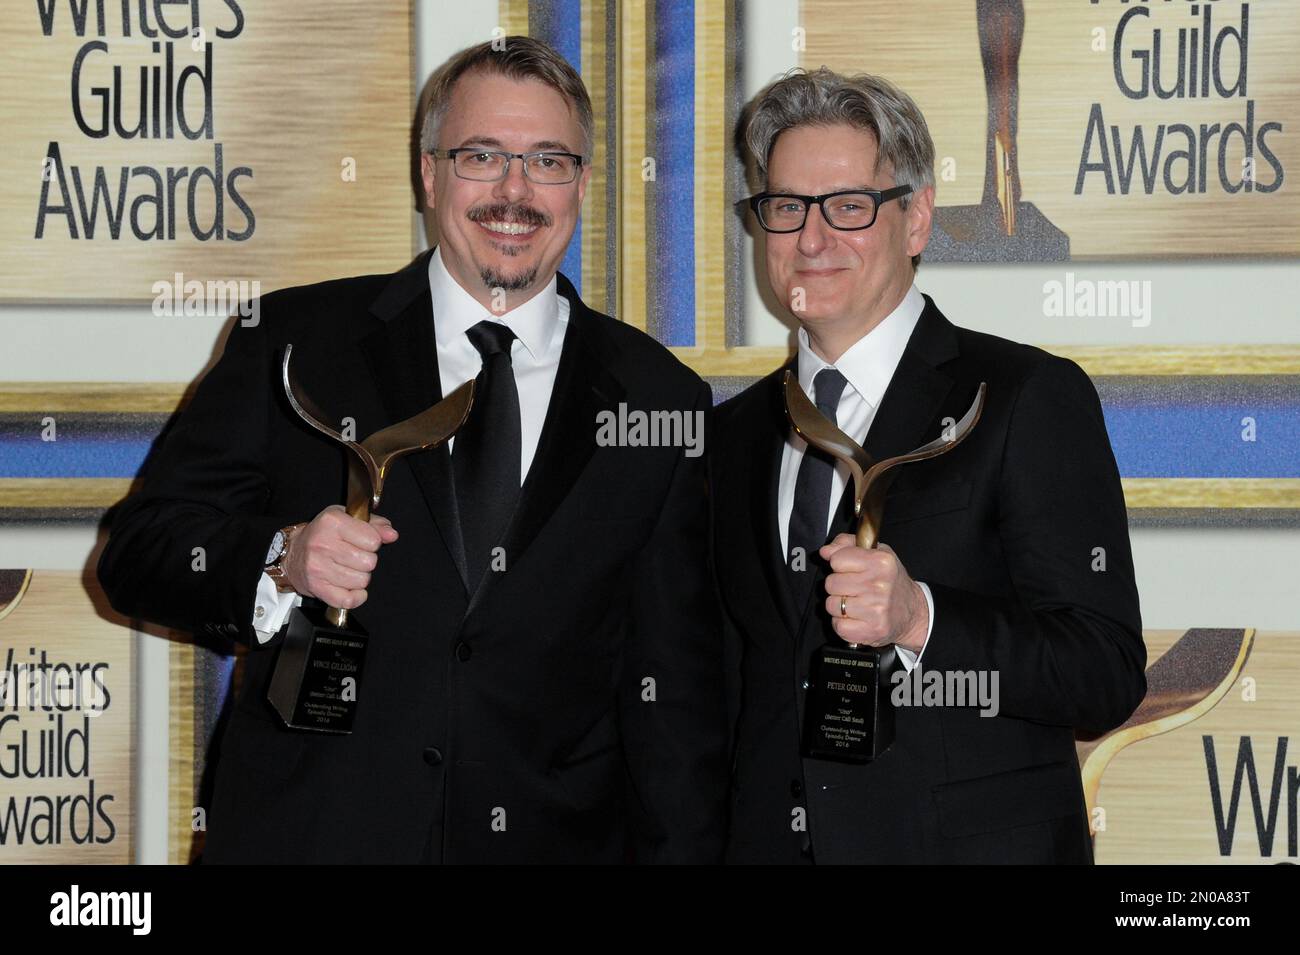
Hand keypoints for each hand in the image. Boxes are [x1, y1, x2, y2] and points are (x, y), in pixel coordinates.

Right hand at [280, 505, 398, 610]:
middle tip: (354, 557)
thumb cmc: (323, 534)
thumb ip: (374, 524)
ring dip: (360, 578)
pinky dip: (355, 597)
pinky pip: (348, 600)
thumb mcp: (347, 519)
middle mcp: (323, 544)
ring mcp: (318, 567)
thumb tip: (392, 535)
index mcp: (333, 523)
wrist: (293, 554)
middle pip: (369, 563)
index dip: (373, 542)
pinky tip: (350, 588)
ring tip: (348, 569)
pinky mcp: (317, 587)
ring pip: (361, 581)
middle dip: (367, 561)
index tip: (363, 542)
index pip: (373, 540)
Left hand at [819, 534, 927, 651]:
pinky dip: (843, 624)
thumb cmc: (891, 582)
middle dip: (838, 586)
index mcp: (881, 561)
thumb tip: (825, 551)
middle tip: (854, 588)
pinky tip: (856, 618)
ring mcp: (875, 609)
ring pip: (831, 605)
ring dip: (839, 606)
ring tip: (855, 603)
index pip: (837, 559)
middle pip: (831, 583)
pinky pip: (838, 626)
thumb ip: (847, 545)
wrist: (912, 612)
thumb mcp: (876, 553)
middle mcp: (879, 584)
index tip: (849, 569)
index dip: (839, 564)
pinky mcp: (871, 630)